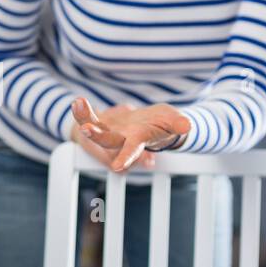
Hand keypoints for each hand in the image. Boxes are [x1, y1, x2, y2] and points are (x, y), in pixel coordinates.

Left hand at [69, 97, 189, 171]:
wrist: (154, 122)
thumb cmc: (166, 124)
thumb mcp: (173, 121)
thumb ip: (178, 124)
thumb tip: (188, 125)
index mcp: (138, 141)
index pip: (132, 150)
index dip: (126, 157)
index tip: (118, 166)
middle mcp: (122, 139)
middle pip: (107, 140)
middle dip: (97, 136)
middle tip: (86, 129)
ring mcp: (111, 131)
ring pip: (95, 127)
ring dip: (85, 117)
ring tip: (78, 103)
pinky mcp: (104, 121)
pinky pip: (91, 116)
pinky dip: (84, 110)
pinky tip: (77, 100)